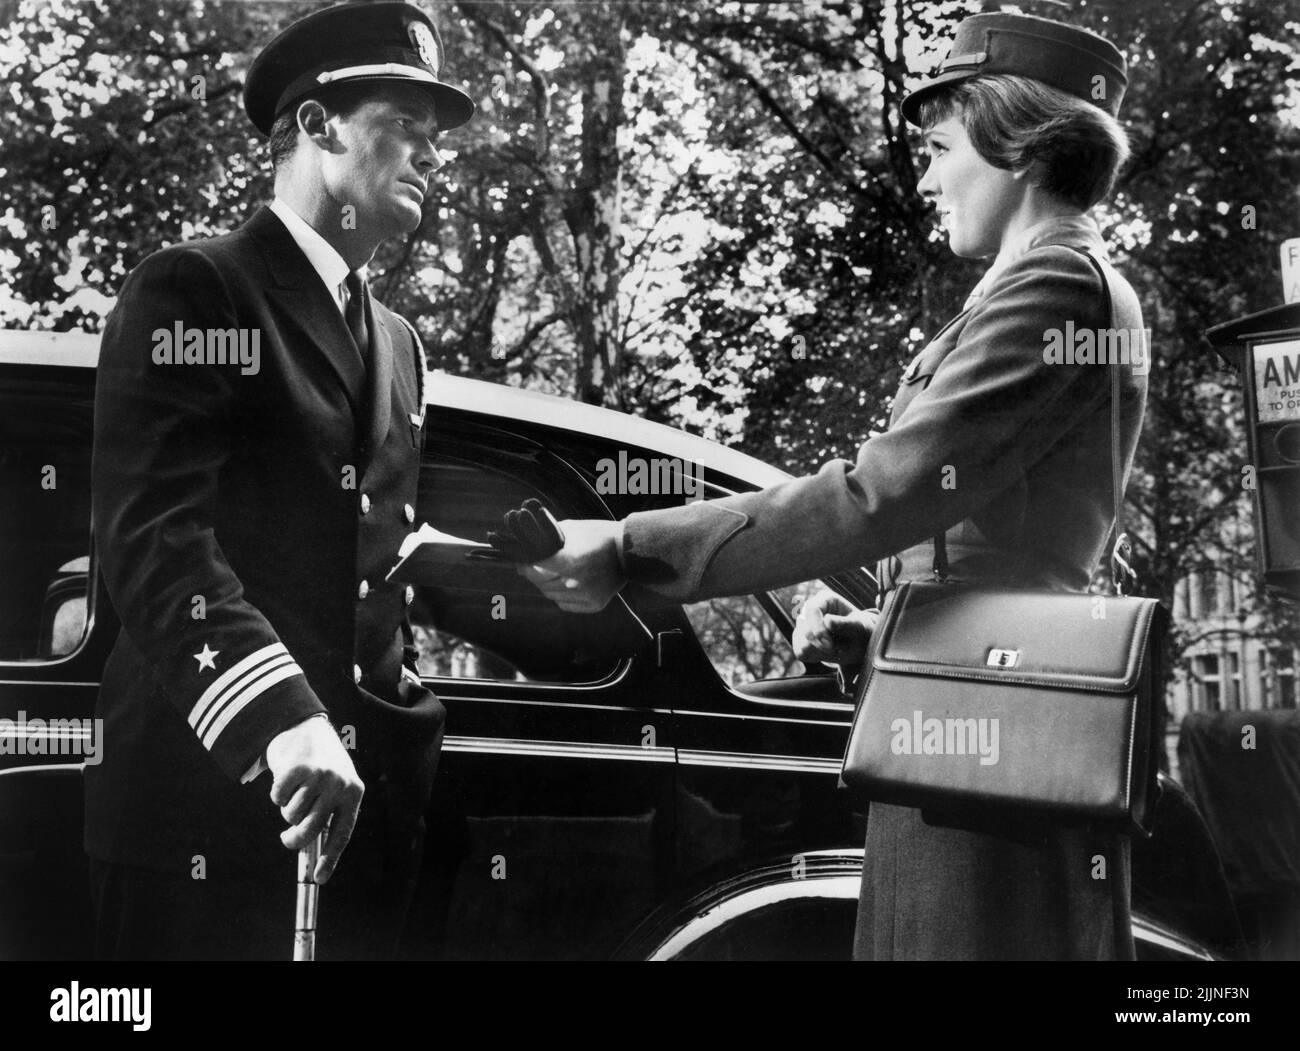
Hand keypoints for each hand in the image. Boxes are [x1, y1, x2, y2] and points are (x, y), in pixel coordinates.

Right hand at [265, 715, 363, 883]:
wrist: (308, 728)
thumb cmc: (322, 768)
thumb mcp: (335, 789)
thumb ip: (327, 817)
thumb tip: (312, 858)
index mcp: (354, 793)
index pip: (342, 833)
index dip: (330, 859)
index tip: (319, 879)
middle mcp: (340, 785)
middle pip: (310, 830)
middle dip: (294, 840)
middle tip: (286, 838)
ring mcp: (319, 776)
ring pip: (291, 815)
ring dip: (287, 809)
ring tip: (295, 792)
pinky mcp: (297, 768)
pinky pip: (278, 798)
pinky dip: (277, 794)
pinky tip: (286, 779)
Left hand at [516, 519, 625, 612]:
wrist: (629, 550)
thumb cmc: (599, 536)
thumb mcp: (572, 529)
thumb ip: (547, 541)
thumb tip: (527, 552)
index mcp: (571, 561)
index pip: (535, 567)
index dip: (526, 563)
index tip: (523, 559)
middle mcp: (576, 582)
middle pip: (541, 583)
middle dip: (533, 573)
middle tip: (533, 565)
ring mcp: (586, 596)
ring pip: (551, 594)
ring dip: (547, 584)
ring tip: (554, 572)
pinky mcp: (593, 605)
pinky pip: (565, 604)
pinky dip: (562, 595)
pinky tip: (567, 583)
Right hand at [792, 588, 878, 668]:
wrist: (861, 643)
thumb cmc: (861, 630)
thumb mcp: (859, 626)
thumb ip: (844, 624)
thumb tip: (827, 620)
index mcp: (825, 599)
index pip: (811, 610)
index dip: (818, 629)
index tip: (830, 646)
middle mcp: (810, 609)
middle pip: (805, 630)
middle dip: (822, 645)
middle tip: (839, 650)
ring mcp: (803, 624)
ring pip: (802, 645)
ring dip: (821, 652)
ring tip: (837, 649)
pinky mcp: (800, 639)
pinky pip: (801, 654)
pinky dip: (816, 657)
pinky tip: (828, 653)